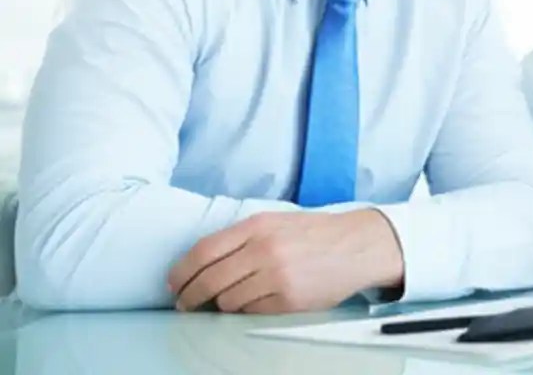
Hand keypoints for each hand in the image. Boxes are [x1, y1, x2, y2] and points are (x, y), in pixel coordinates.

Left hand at [167, 210, 402, 313]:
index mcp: (257, 227)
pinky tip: (259, 300)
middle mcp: (264, 250)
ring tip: (235, 297)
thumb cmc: (314, 234)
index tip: (173, 282)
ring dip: (225, 303)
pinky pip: (251, 312)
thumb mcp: (276, 222)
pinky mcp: (289, 300)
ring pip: (227, 301)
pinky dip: (249, 309)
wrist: (358, 246)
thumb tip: (201, 265)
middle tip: (185, 303)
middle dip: (190, 296)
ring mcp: (276, 277)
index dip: (181, 271)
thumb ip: (240, 238)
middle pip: (208, 280)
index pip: (203, 252)